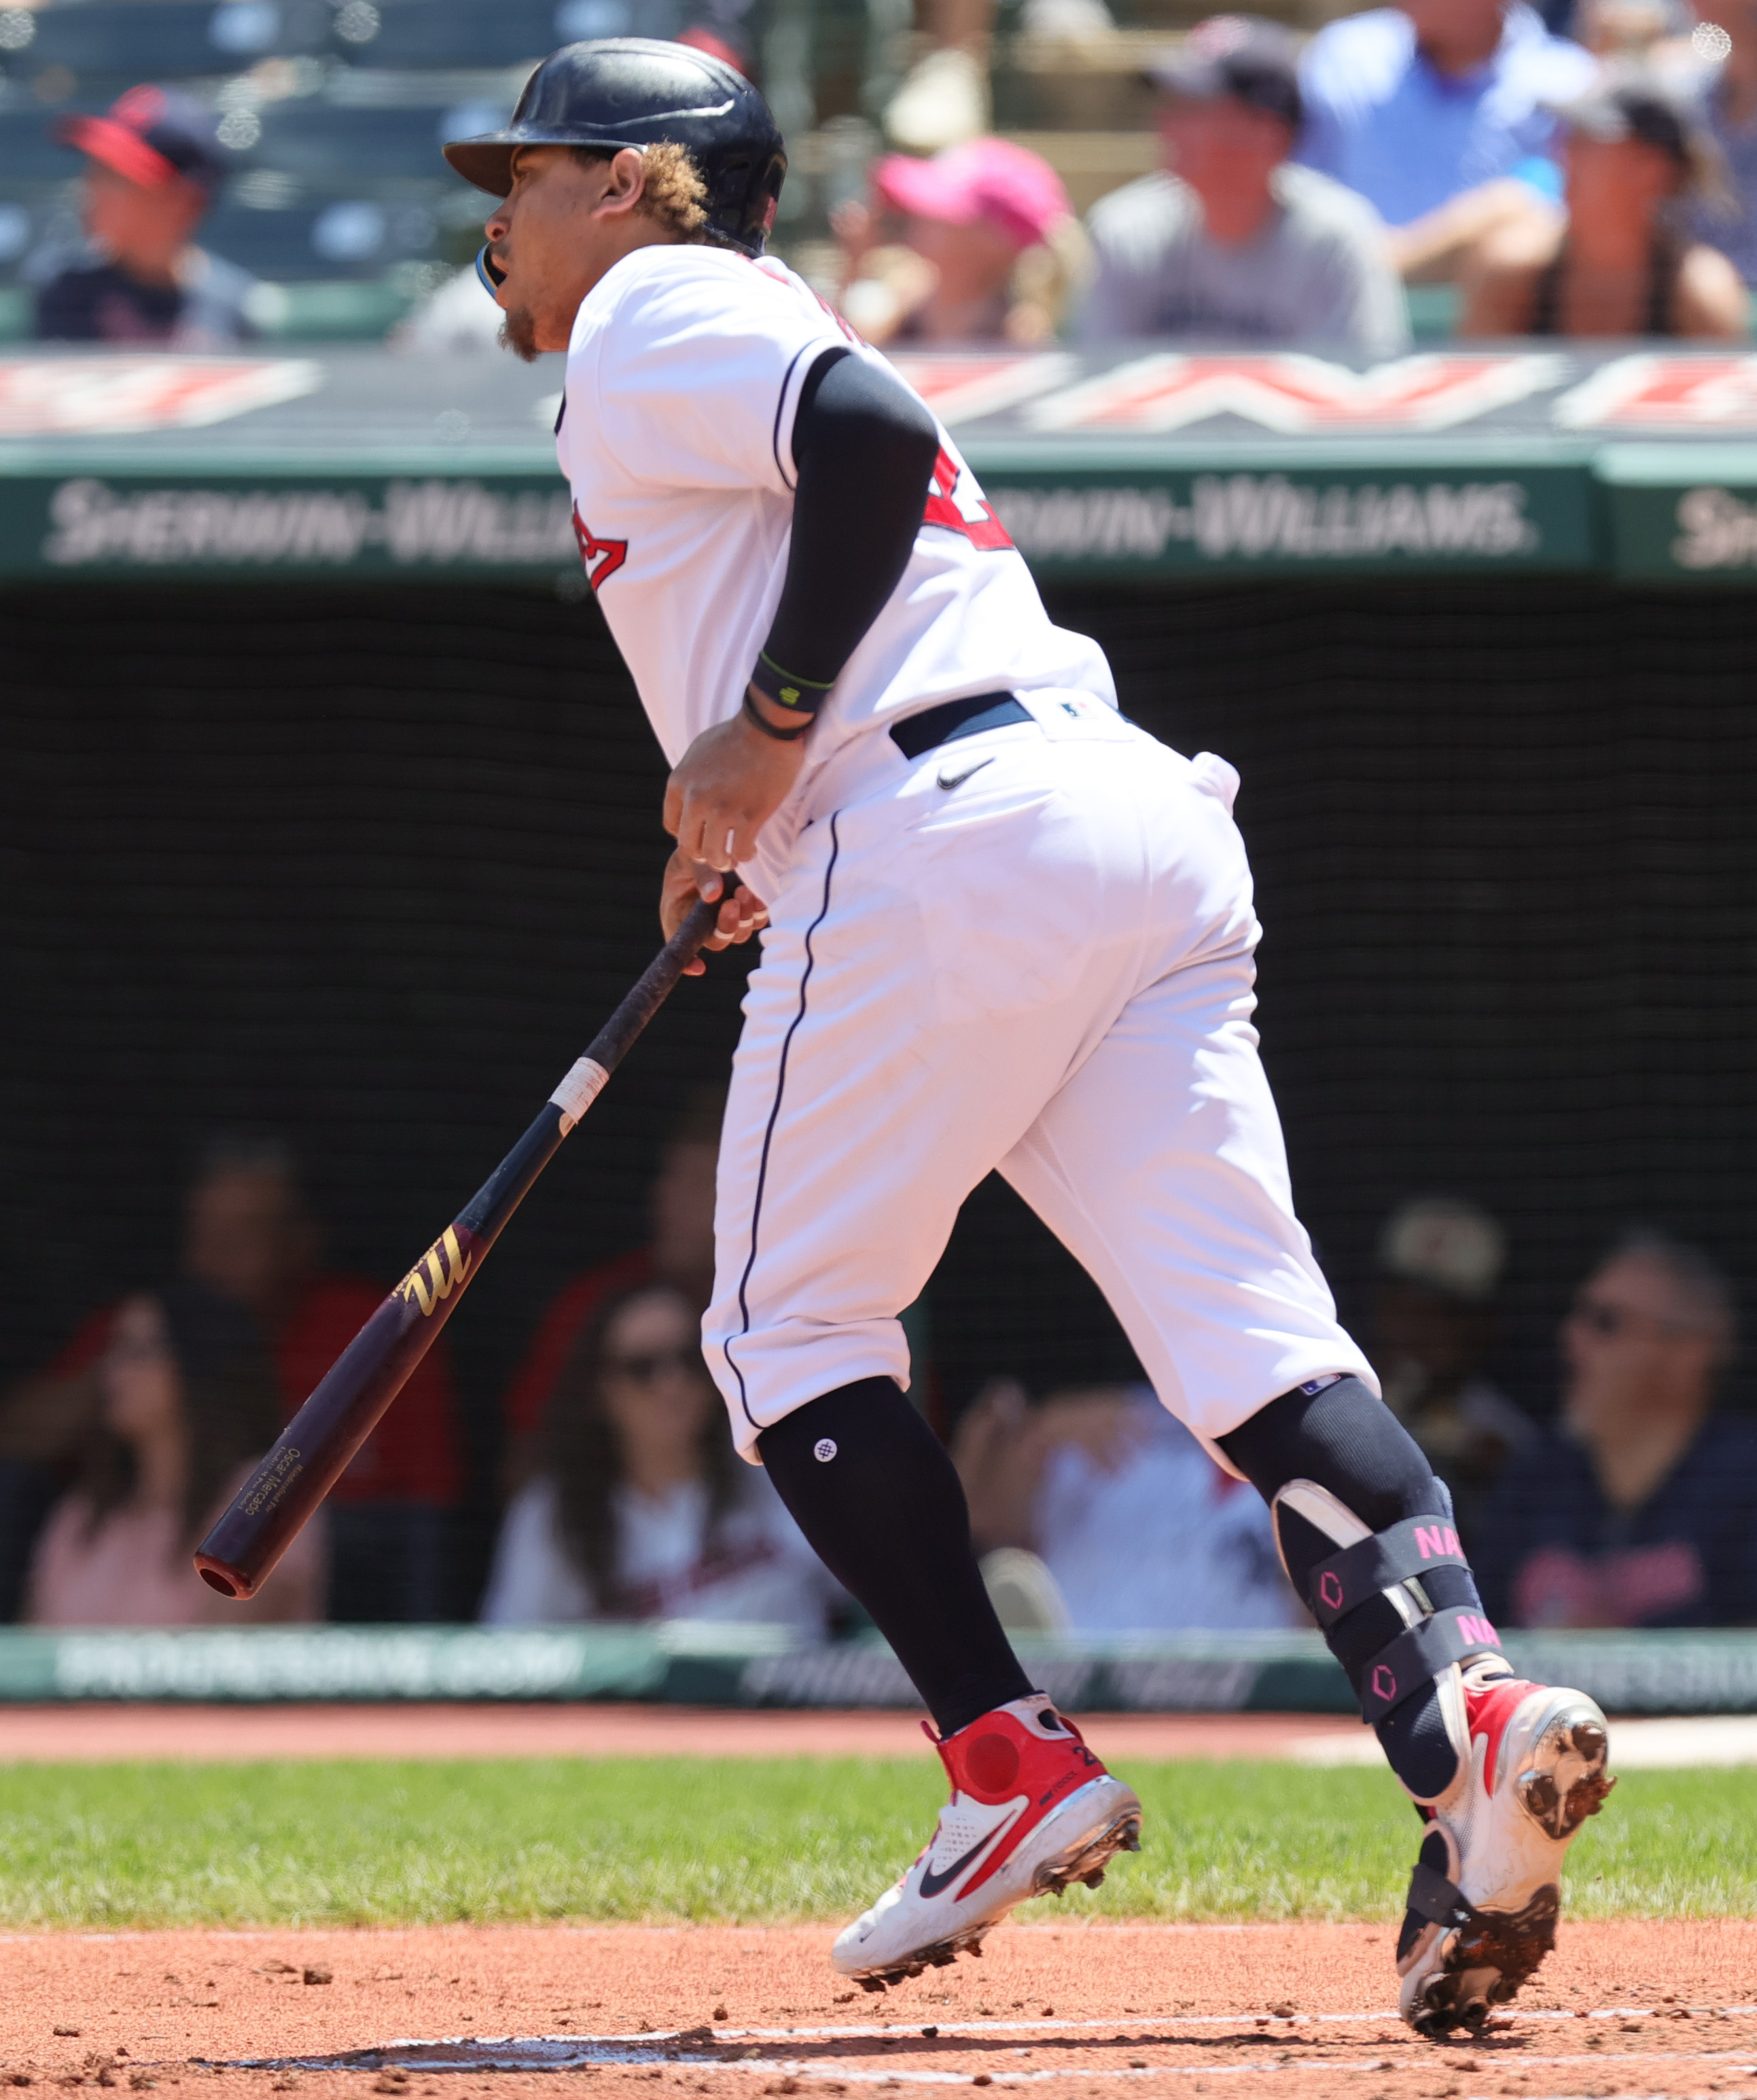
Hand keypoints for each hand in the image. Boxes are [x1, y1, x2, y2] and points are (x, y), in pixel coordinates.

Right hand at [661, 852, 768, 976]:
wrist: (711, 842)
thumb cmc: (692, 854)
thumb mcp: (689, 859)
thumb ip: (702, 875)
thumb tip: (714, 895)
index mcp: (678, 917)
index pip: (681, 947)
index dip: (689, 962)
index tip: (700, 967)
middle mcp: (702, 924)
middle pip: (718, 941)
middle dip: (727, 926)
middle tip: (733, 902)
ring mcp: (725, 918)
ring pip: (739, 933)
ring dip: (744, 917)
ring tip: (743, 892)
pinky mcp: (745, 910)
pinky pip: (755, 919)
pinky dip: (757, 912)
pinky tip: (755, 897)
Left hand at [663, 689, 809, 871]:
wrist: (766, 728)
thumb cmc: (734, 737)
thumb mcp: (696, 754)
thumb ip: (688, 780)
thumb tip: (687, 798)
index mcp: (679, 783)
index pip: (671, 826)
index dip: (686, 835)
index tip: (701, 835)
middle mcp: (696, 800)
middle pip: (689, 846)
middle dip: (703, 854)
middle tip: (717, 853)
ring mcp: (722, 810)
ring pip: (713, 856)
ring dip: (723, 860)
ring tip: (733, 857)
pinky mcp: (749, 817)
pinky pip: (741, 851)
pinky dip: (745, 855)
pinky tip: (750, 849)